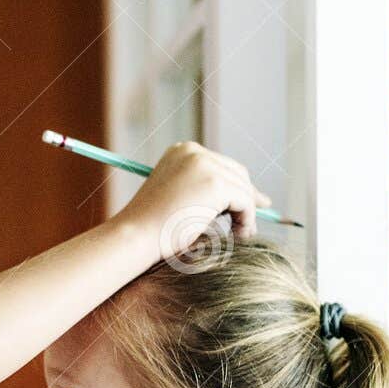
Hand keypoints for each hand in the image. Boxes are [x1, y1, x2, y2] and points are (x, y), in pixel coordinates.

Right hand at [112, 141, 269, 256]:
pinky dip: (247, 220)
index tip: (253, 204)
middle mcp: (194, 152)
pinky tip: (240, 235)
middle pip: (236, 172)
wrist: (135, 236)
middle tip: (250, 223)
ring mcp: (206, 165)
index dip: (237, 186)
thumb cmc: (152, 228)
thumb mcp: (177, 199)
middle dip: (247, 197)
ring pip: (243, 188)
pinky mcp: (216, 184)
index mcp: (182, 151)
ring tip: (241, 235)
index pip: (221, 165)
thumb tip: (238, 197)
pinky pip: (245, 202)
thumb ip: (202, 191)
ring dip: (247, 213)